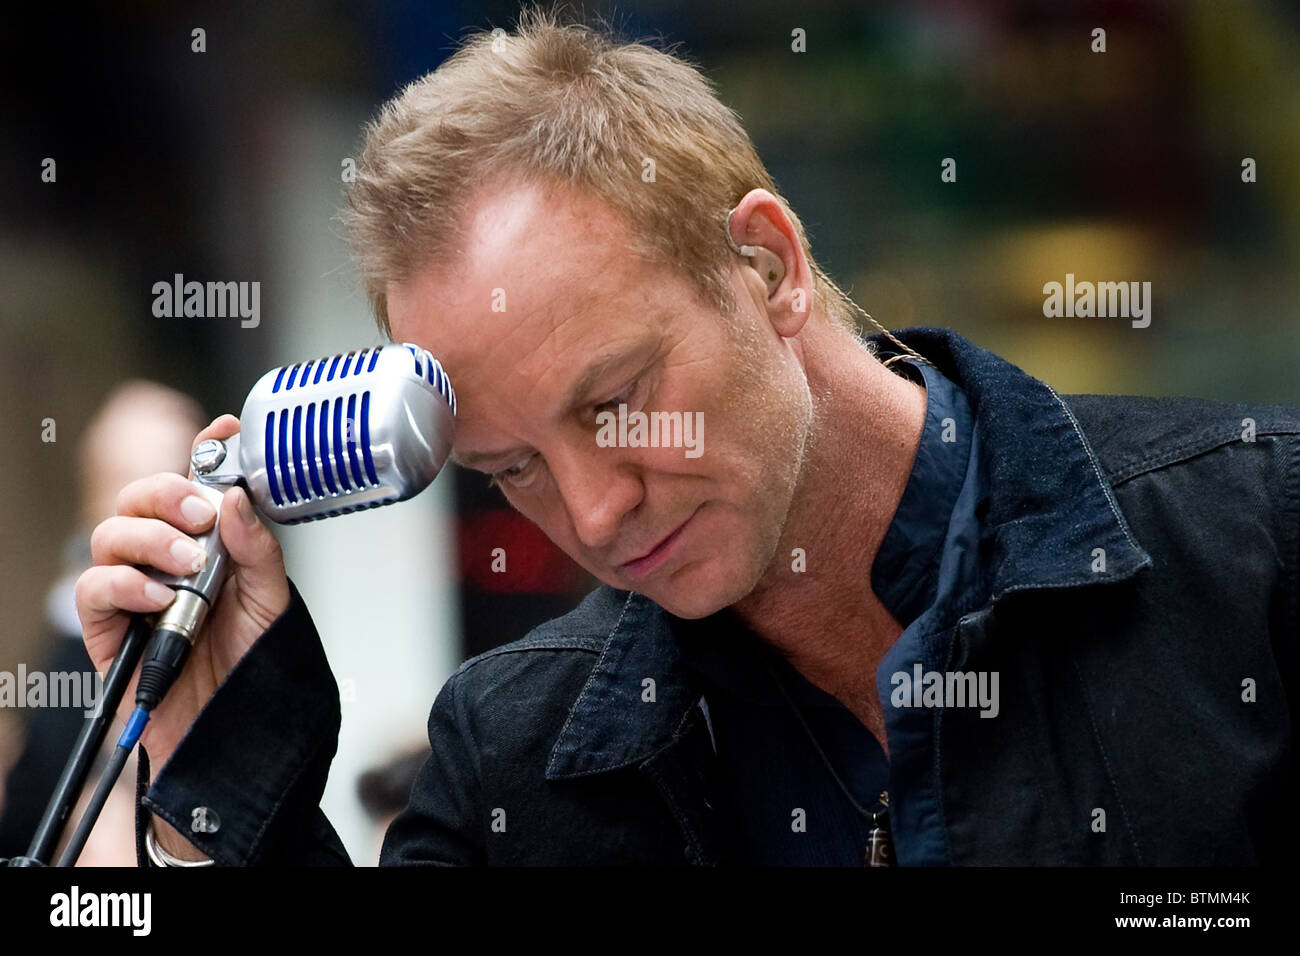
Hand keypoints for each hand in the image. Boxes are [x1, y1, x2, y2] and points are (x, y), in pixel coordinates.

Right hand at [75, 414, 289, 765]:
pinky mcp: (109, 626)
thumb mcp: (271, 601)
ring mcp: (135, 588)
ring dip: (151, 538)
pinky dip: (126, 583)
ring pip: (111, 532)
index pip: (197, 484)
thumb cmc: (250, 664)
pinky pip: (95, 587)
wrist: (235, 727)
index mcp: (208, 543)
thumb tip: (234, 499)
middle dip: (170, 492)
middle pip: (141, 496)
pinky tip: (160, 597)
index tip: (226, 429)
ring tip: (188, 563)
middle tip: (202, 513)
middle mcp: (166, 557)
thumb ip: (256, 549)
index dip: (206, 450)